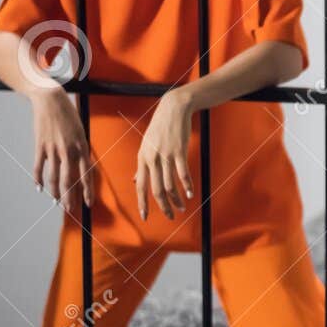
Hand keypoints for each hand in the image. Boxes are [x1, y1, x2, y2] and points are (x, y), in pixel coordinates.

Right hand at [31, 89, 94, 215]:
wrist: (51, 99)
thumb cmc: (68, 115)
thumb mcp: (80, 132)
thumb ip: (80, 150)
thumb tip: (81, 166)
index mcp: (82, 147)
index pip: (86, 174)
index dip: (87, 191)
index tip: (89, 204)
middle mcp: (69, 150)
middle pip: (70, 180)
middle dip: (71, 197)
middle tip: (70, 210)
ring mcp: (54, 148)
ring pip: (55, 176)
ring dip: (55, 192)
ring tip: (56, 202)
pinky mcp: (41, 145)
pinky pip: (39, 167)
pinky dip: (38, 179)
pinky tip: (39, 188)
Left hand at [136, 88, 194, 219]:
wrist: (173, 109)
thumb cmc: (160, 128)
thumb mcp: (146, 146)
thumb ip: (142, 165)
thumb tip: (136, 180)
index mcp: (142, 159)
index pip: (140, 186)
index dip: (142, 203)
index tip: (145, 217)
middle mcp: (152, 159)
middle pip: (156, 190)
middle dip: (163, 206)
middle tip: (170, 216)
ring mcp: (166, 155)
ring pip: (170, 185)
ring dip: (176, 199)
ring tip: (182, 207)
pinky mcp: (179, 151)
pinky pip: (182, 174)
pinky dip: (187, 186)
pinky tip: (190, 194)